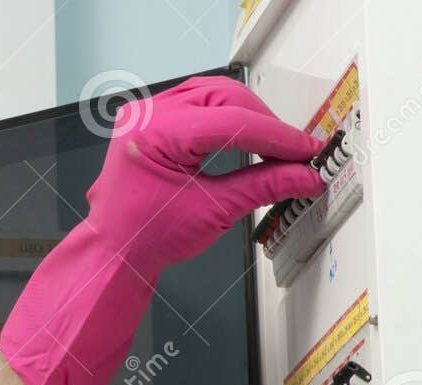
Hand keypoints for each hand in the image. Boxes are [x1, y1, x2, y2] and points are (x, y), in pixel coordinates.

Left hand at [1, 76, 325, 384]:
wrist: (113, 252)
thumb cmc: (148, 238)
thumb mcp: (212, 212)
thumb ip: (263, 186)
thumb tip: (307, 175)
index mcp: (155, 135)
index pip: (233, 123)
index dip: (276, 137)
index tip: (308, 149)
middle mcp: (147, 115)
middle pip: (225, 98)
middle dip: (263, 123)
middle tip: (292, 151)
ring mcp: (145, 113)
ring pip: (213, 94)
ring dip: (247, 115)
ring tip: (271, 145)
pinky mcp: (149, 119)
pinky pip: (197, 103)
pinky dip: (225, 115)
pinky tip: (244, 136)